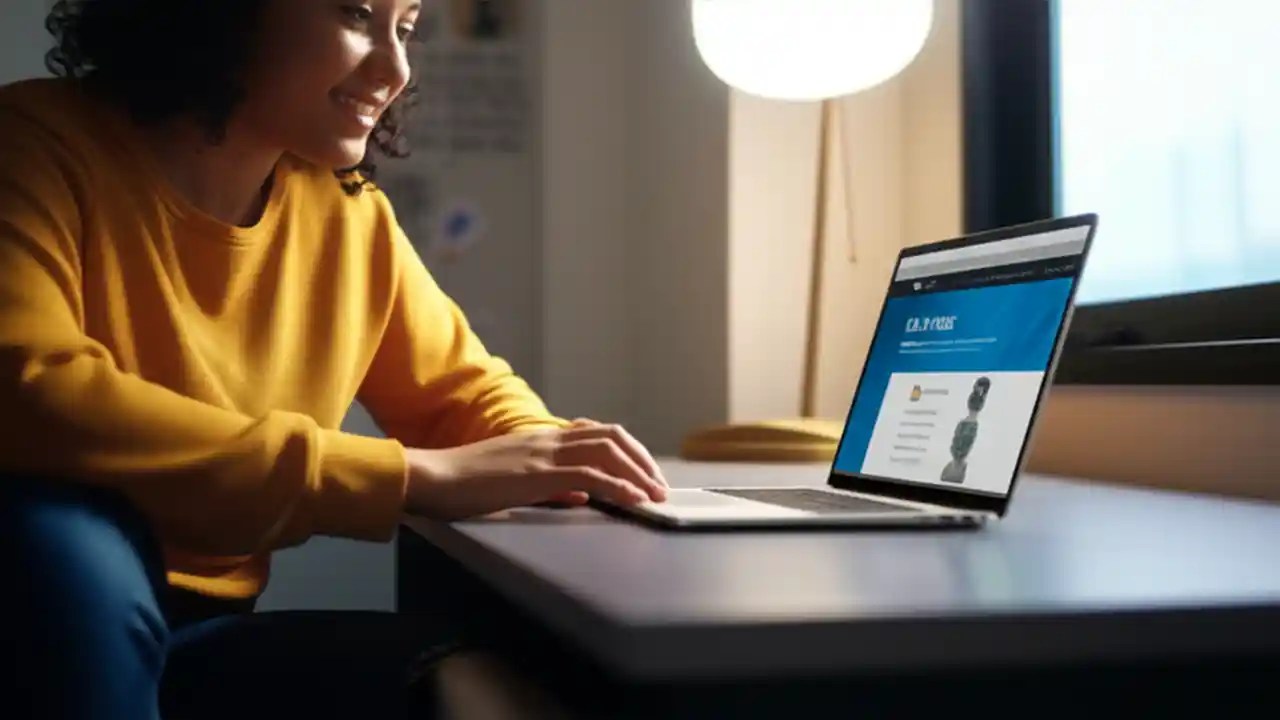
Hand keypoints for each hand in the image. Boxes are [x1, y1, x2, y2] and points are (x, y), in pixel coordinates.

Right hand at [404, 421, 667, 519]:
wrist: (431, 479)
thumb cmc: (464, 485)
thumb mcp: (514, 483)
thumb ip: (549, 486)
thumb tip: (580, 496)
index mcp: (542, 440)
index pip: (598, 434)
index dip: (628, 452)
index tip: (644, 475)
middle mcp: (548, 440)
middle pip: (611, 437)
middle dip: (642, 460)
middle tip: (659, 486)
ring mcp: (543, 454)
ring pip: (606, 452)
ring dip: (637, 473)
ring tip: (655, 494)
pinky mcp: (536, 474)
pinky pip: (588, 476)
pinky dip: (617, 486)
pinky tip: (633, 499)